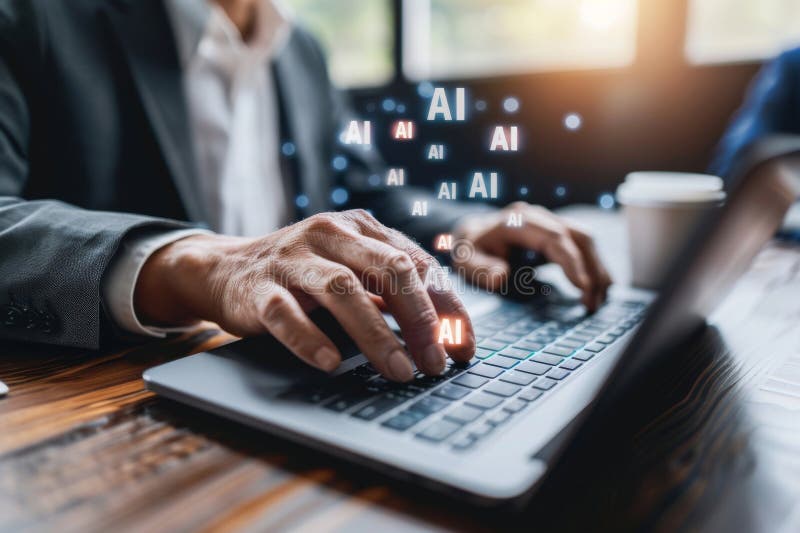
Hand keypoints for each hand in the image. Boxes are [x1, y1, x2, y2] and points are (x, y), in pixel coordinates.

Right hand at [134, 210, 475, 381]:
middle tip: (436, 362)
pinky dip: (309, 338)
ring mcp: (293, 257)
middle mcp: (330, 234)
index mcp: (361, 228)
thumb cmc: (303, 276)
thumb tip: (450, 336)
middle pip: (389, 270)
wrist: (226, 268)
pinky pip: (286, 313)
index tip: (463, 346)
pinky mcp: (260, 287)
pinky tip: (330, 362)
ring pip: (343, 290)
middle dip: (420, 319)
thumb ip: (393, 295)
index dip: (446, 307)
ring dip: (377, 335)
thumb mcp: (352, 270)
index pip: (416, 264)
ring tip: (400, 371)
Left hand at [452, 202, 611, 310]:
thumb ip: (479, 268)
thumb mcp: (466, 260)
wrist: (472, 234)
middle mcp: (540, 217)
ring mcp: (551, 222)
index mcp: (518, 221)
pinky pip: (584, 246)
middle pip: (579, 236)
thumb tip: (499, 277)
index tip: (582, 288)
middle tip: (592, 304)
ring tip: (596, 302)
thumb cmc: (470, 249)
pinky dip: (595, 267)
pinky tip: (598, 290)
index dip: (572, 262)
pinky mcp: (559, 233)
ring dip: (598, 270)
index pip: (555, 238)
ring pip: (587, 241)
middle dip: (592, 269)